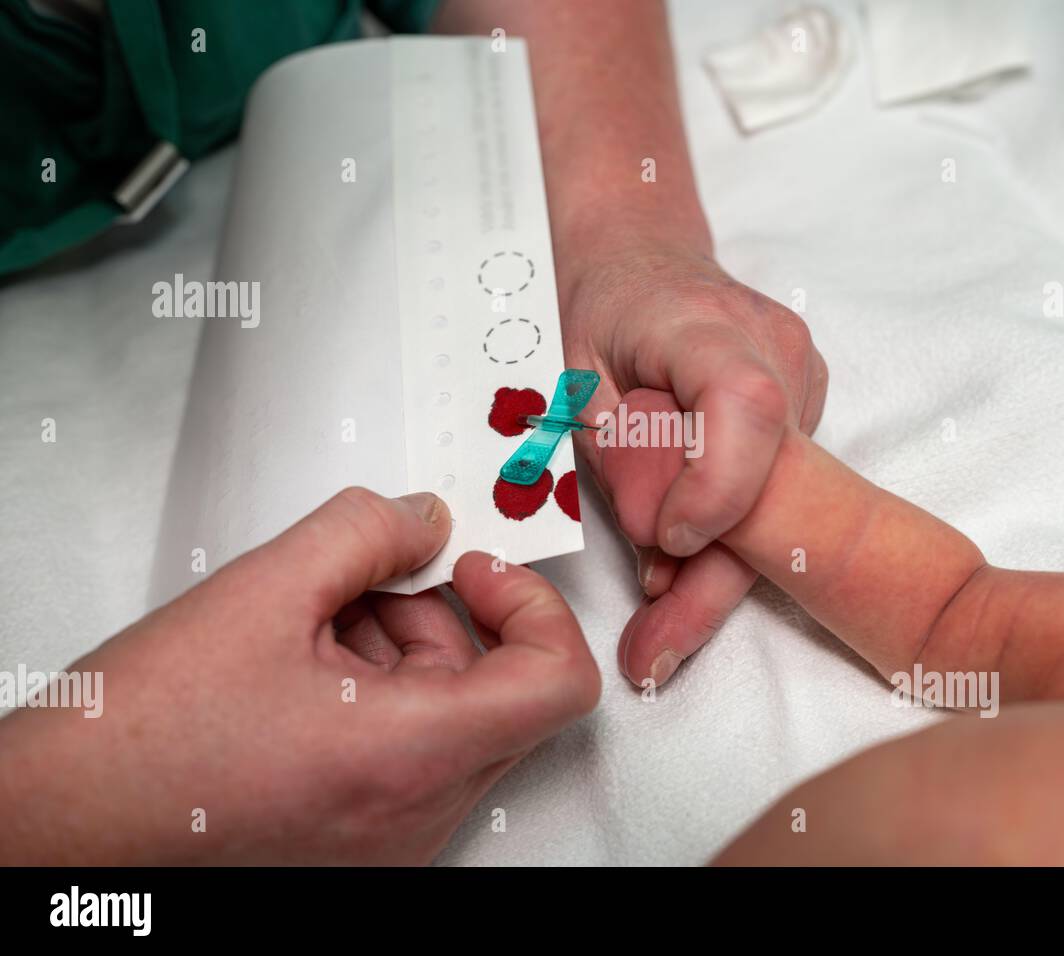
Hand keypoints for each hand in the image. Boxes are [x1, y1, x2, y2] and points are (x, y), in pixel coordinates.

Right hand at [0, 488, 599, 864]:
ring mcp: (393, 836)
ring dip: (410, 648)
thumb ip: (365, 531)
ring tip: (320, 620)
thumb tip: (425, 517)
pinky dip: (385, 691)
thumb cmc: (137, 744)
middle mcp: (418, 812)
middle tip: (385, 575)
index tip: (476, 567)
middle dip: (453, 616)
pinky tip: (309, 661)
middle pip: (506, 694)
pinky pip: (417, 751)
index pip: (557, 682)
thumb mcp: (262, 591)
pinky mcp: (363, 840)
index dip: (532, 605)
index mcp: (412, 756)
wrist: (62, 829)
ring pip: (459, 718)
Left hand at [564, 244, 826, 687]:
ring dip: (719, 569)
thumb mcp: (572, 380)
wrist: (640, 257)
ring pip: (782, 502)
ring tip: (656, 629)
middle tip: (652, 652)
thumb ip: (618, 456)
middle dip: (714, 580)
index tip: (667, 539)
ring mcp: (805, 379)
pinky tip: (682, 560)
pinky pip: (779, 492)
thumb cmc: (597, 311)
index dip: (718, 487)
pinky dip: (731, 537)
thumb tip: (666, 546)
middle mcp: (778, 348)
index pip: (745, 404)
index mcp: (704, 321)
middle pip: (773, 481)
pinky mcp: (808, 412)